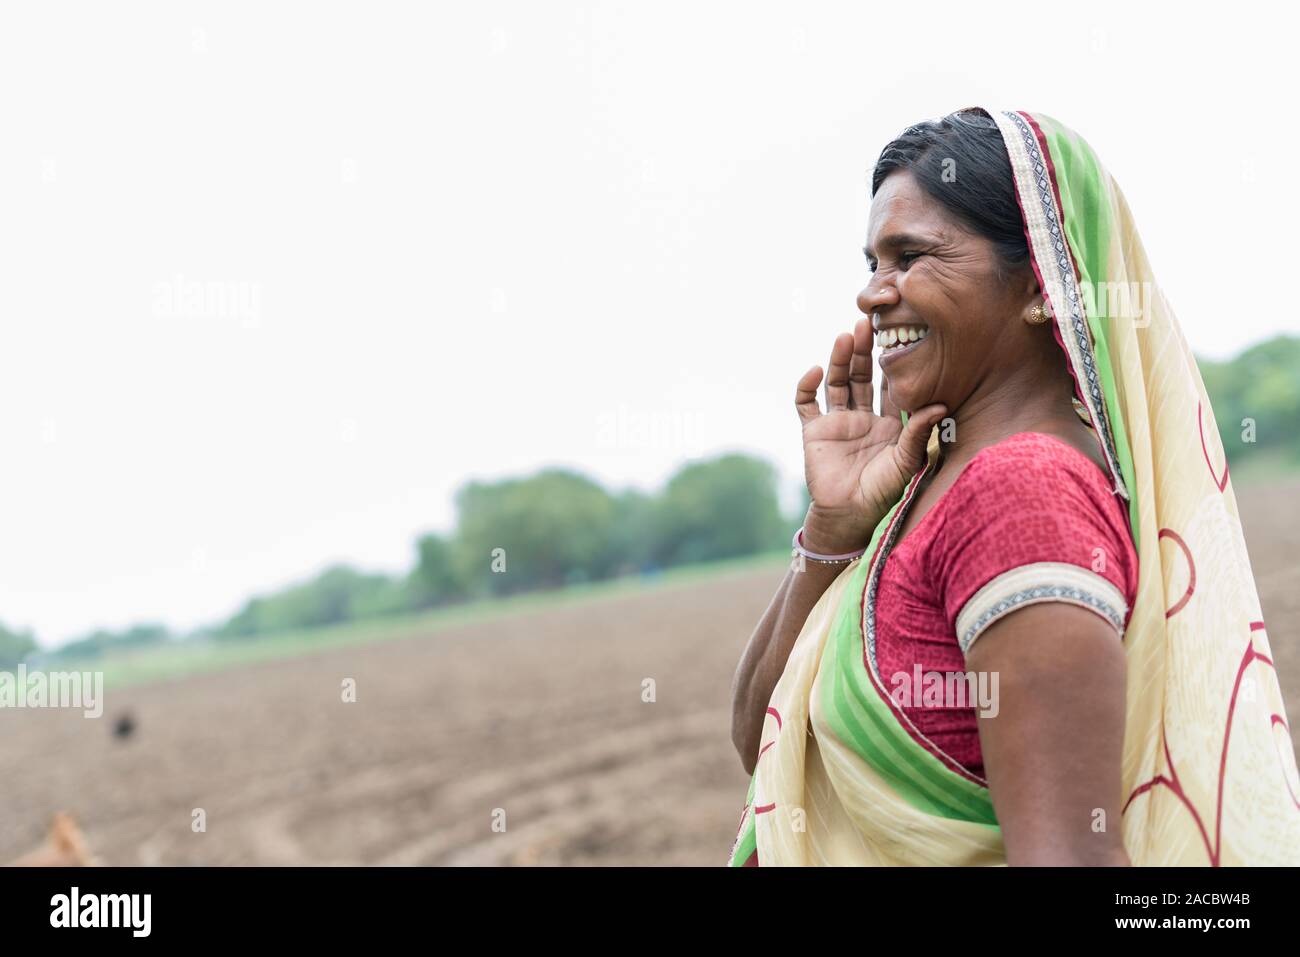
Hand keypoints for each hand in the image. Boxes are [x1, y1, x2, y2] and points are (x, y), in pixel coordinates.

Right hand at [794, 318, 946, 552]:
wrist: (848, 516)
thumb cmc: (883, 493)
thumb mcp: (907, 462)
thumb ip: (919, 433)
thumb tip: (941, 405)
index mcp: (889, 423)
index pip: (890, 386)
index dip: (892, 363)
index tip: (897, 337)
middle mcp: (863, 418)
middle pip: (863, 377)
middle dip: (865, 352)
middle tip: (867, 325)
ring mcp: (837, 423)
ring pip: (838, 383)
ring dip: (840, 360)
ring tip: (844, 337)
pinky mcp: (813, 431)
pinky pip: (806, 403)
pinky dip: (807, 385)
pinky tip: (815, 371)